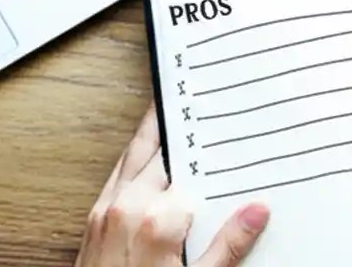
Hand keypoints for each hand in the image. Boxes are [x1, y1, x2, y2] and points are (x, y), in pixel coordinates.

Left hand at [75, 105, 269, 266]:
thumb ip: (228, 245)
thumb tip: (258, 211)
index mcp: (156, 220)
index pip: (194, 170)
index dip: (215, 152)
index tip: (232, 129)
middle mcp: (126, 206)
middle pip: (163, 153)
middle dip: (186, 131)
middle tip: (207, 105)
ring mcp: (105, 210)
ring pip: (134, 155)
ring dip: (155, 132)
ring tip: (174, 108)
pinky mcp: (93, 219)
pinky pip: (117, 172)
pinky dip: (134, 155)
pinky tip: (145, 153)